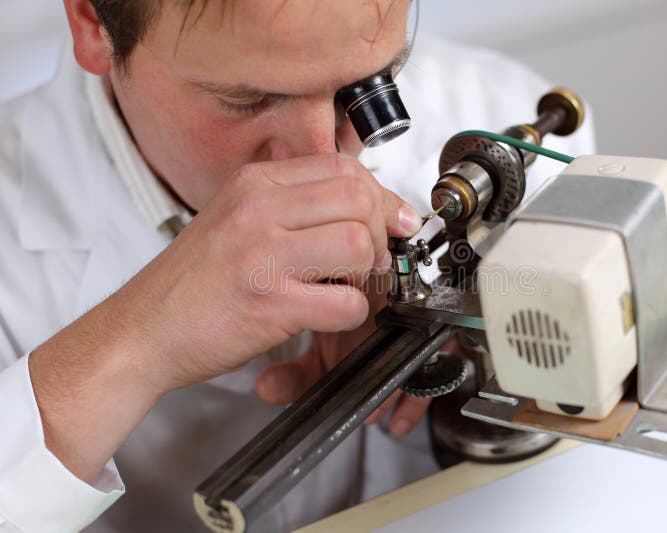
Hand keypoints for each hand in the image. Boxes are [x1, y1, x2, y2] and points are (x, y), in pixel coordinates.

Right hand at [29, 153, 421, 481]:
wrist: (139, 331)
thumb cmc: (192, 282)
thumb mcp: (237, 220)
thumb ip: (294, 207)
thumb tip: (369, 205)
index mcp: (254, 183)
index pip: (343, 168)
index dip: (379, 198)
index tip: (388, 224)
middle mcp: (258, 209)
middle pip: (360, 199)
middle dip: (378, 235)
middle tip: (367, 264)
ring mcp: (261, 254)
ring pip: (359, 244)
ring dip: (366, 275)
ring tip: (343, 289)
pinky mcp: (268, 303)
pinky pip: (345, 303)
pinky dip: (350, 316)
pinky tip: (326, 318)